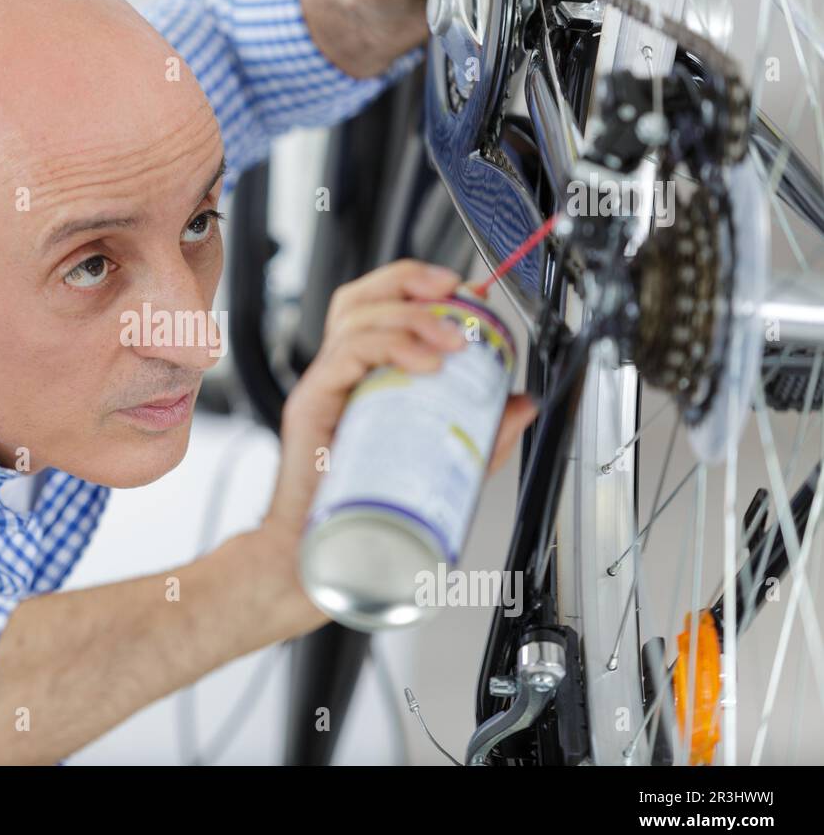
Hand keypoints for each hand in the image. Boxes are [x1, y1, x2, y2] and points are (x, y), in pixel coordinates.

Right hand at [262, 261, 539, 545]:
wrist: (321, 553)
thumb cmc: (367, 512)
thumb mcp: (442, 461)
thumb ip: (480, 431)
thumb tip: (521, 404)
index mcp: (363, 378)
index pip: (382, 309)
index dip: (421, 288)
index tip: (468, 294)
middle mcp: (339, 374)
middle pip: (361, 297)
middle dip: (410, 280)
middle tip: (456, 295)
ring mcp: (323, 386)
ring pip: (355, 316)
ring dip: (412, 316)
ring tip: (451, 341)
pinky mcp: (312, 403)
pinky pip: (346, 353)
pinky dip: (390, 346)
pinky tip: (424, 363)